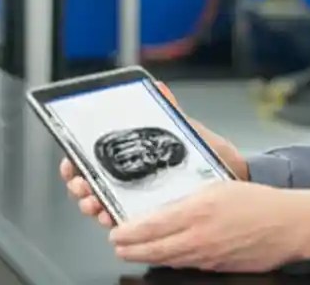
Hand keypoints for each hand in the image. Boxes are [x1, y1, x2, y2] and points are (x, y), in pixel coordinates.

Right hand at [58, 80, 250, 228]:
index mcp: (135, 155)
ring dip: (92, 204)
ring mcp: (139, 198)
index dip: (77, 160)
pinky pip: (125, 222)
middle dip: (80, 185)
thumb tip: (159, 87)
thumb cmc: (210, 155)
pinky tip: (112, 217)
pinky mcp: (152, 217)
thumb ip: (170, 111)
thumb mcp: (188, 131)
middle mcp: (132, 178)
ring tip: (96, 203)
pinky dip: (114, 221)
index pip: (95, 158)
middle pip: (92, 182)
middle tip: (83, 185)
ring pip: (102, 203)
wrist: (237, 177)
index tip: (73, 163)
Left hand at [107, 181, 309, 271]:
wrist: (289, 226)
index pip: (149, 227)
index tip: (116, 229)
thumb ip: (189, 196)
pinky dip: (169, 260)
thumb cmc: (260, 202)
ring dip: (145, 256)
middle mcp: (197, 237)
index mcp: (197, 211)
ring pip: (165, 261)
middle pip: (151, 250)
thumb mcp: (219, 186)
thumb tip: (165, 206)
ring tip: (133, 251)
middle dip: (128, 249)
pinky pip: (184, 265)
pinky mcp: (215, 267)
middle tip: (118, 244)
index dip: (127, 232)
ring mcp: (205, 256)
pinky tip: (165, 255)